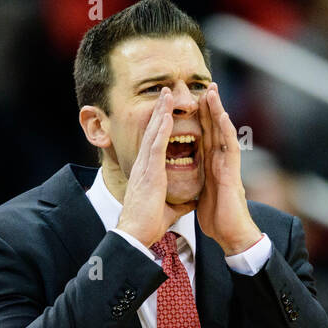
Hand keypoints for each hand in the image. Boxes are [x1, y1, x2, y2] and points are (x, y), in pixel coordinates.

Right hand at [116, 88, 193, 246]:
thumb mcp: (169, 210)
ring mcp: (145, 167)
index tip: (167, 112)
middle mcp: (144, 166)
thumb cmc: (148, 225)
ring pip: (154, 133)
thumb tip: (191, 201)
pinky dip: (162, 129)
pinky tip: (167, 115)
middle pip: (153, 132)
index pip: (156, 144)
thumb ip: (180, 203)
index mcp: (148, 173)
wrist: (136, 235)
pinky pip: (156, 146)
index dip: (161, 126)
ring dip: (160, 112)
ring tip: (166, 94)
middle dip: (159, 111)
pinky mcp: (149, 172)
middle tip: (165, 93)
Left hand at [196, 83, 261, 255]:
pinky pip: (230, 147)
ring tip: (213, 90)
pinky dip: (226, 130)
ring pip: (224, 132)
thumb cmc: (219, 220)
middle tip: (207, 84)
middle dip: (211, 107)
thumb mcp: (202, 197)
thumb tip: (192, 185)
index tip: (195, 100)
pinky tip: (222, 115)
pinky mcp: (232, 172)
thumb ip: (200, 186)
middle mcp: (221, 162)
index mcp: (212, 166)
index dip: (202, 118)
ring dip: (219, 111)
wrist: (231, 235)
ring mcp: (228, 165)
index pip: (206, 136)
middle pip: (215, 128)